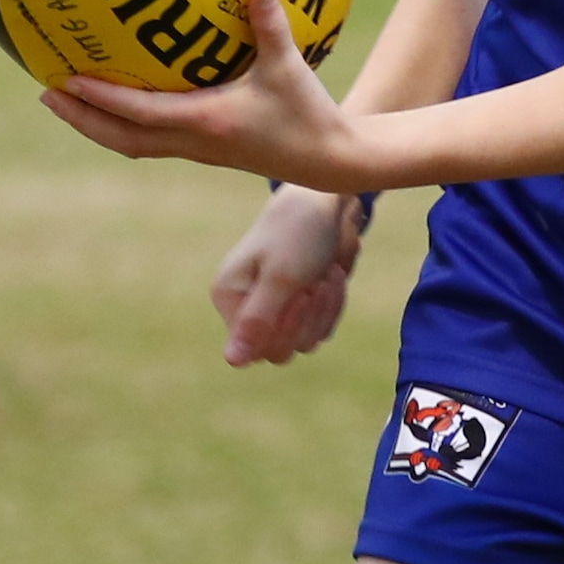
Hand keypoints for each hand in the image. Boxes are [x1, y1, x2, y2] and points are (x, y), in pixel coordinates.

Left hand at [42, 0, 370, 185]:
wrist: (327, 161)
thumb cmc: (309, 113)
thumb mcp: (290, 65)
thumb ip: (270, 22)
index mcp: (206, 123)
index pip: (138, 113)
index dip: (100, 98)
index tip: (66, 79)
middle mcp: (193, 142)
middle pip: (120, 139)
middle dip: (80, 119)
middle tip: (45, 94)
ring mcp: (196, 150)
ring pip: (130, 144)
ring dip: (95, 125)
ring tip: (65, 100)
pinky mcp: (204, 149)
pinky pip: (150, 138)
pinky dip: (123, 123)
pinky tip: (117, 100)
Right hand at [206, 183, 368, 368]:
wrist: (330, 201)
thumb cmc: (299, 231)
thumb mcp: (280, 277)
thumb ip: (257, 322)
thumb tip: (232, 361)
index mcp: (230, 295)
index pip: (253, 347)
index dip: (282, 331)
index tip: (302, 295)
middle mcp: (248, 306)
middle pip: (279, 350)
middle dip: (306, 319)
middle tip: (317, 283)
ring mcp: (277, 307)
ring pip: (304, 341)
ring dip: (324, 309)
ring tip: (326, 274)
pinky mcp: (303, 306)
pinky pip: (320, 329)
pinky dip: (333, 306)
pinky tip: (332, 275)